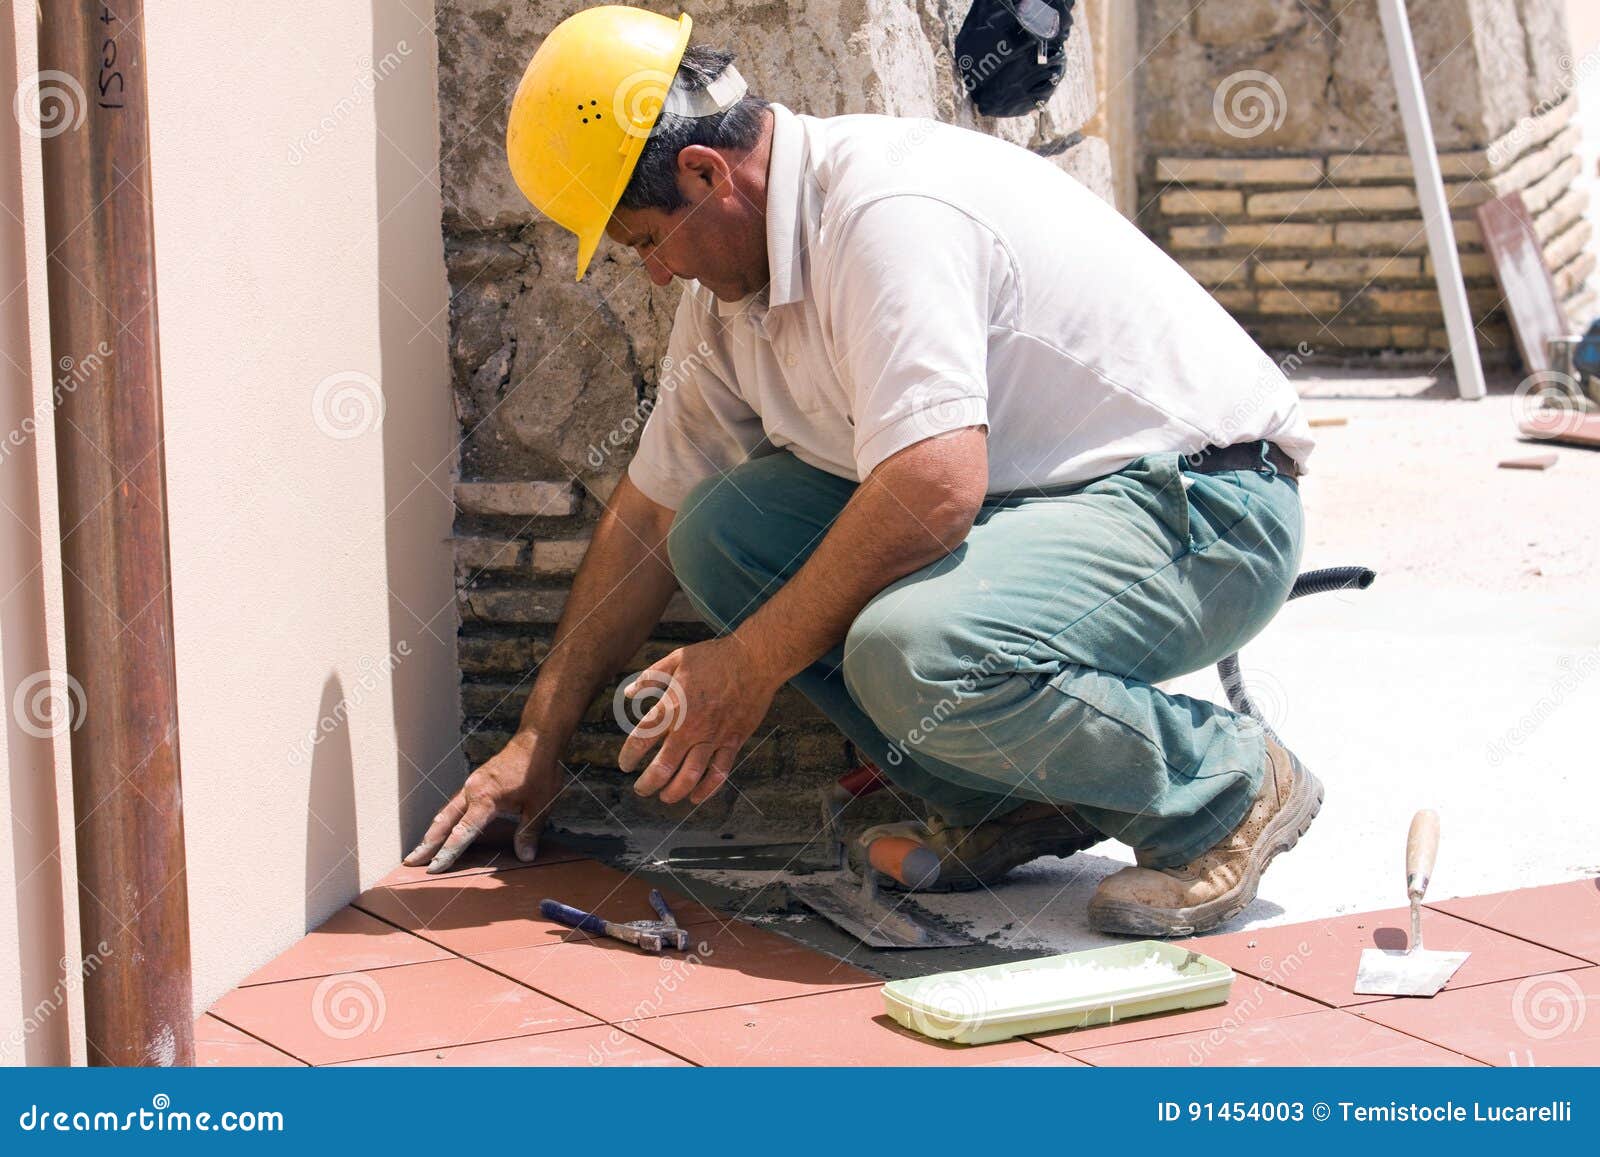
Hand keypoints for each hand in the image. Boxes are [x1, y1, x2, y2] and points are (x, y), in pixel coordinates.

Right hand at [403, 733, 560, 872]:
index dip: (447, 853)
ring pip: (446, 811)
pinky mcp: (476, 780)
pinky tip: (444, 827)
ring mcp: (472, 784)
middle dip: (427, 843)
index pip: (462, 833)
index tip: (434, 868)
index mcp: (485, 799)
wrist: (536, 740)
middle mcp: (472, 791)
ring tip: (421, 848)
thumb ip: (528, 831)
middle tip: (411, 861)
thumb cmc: (540, 771)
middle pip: (443, 822)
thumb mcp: (540, 805)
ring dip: (433, 831)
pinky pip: (455, 803)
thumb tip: (525, 857)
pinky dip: (445, 819)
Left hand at [619, 636, 781, 805]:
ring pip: (690, 776)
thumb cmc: (715, 657)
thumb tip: (628, 693)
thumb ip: (650, 677)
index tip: (624, 765)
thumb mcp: (677, 659)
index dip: (628, 756)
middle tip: (641, 789)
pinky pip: (719, 772)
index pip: (641, 739)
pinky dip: (706, 789)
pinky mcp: (733, 741)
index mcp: (672, 707)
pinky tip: (696, 797)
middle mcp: (690, 727)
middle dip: (647, 783)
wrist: (755, 660)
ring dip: (674, 792)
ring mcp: (713, 737)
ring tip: (664, 797)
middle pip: (663, 767)